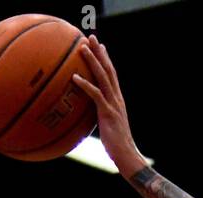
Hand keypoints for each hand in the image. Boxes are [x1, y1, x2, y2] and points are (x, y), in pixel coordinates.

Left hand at [72, 35, 143, 175]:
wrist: (127, 155)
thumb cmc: (116, 145)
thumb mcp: (108, 126)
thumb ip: (100, 116)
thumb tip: (87, 114)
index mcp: (117, 99)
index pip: (112, 74)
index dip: (105, 59)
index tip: (99, 46)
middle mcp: (117, 98)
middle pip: (108, 69)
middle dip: (99, 52)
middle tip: (90, 37)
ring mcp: (113, 104)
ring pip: (102, 77)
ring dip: (92, 61)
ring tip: (81, 48)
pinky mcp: (108, 113)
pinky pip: (95, 95)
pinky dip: (85, 85)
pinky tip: (75, 77)